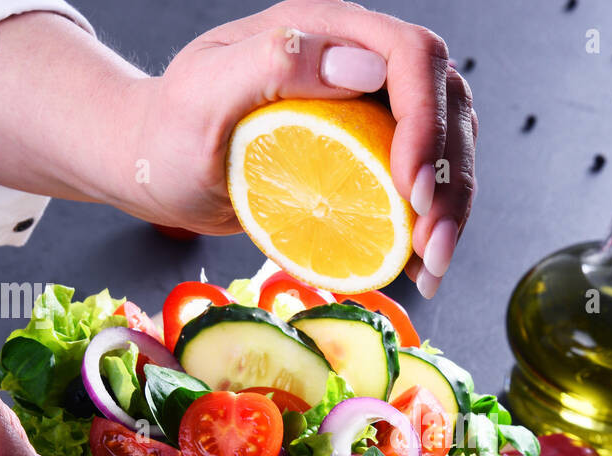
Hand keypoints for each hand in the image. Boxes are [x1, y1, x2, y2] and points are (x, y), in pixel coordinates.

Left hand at [124, 0, 476, 297]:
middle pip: (446, 104)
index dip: (426, 121)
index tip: (409, 190)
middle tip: (431, 244)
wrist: (159, 167)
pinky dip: (432, 227)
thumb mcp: (205, 94)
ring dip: (452, 208)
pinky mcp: (371, 155)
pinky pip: (423, 183)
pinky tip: (420, 269)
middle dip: (449, 178)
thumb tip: (360, 66)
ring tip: (431, 266)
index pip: (411, 57)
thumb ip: (273, 63)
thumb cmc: (170, 131)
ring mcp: (370, 111)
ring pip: (448, 146)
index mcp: (324, 30)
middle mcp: (357, 62)